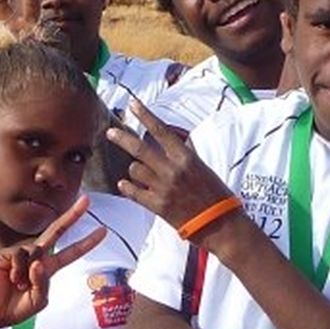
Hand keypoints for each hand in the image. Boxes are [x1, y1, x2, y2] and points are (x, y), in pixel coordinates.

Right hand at [0, 194, 106, 328]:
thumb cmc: (14, 308)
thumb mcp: (38, 301)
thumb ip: (43, 283)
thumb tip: (38, 262)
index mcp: (47, 269)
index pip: (70, 253)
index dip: (86, 242)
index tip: (103, 231)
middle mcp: (36, 257)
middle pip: (56, 232)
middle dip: (72, 216)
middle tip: (87, 200)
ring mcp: (21, 253)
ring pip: (36, 251)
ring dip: (29, 273)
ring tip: (18, 285)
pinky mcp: (6, 253)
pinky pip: (20, 255)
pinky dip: (18, 270)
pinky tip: (11, 279)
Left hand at [106, 98, 234, 232]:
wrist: (220, 224)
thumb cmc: (214, 194)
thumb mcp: (202, 167)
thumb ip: (185, 153)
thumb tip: (175, 138)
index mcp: (185, 157)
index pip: (161, 131)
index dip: (145, 115)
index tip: (133, 105)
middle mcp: (172, 170)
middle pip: (139, 149)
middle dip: (122, 138)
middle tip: (110, 132)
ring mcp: (163, 188)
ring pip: (134, 170)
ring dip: (134, 170)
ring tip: (140, 174)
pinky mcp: (157, 206)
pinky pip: (133, 192)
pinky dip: (127, 187)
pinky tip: (125, 185)